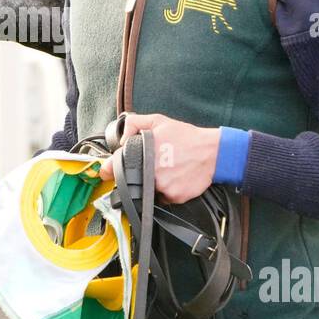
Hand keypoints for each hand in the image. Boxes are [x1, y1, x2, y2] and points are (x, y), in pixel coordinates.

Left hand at [99, 112, 220, 202]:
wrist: (213, 152)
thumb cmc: (186, 136)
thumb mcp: (159, 121)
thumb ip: (135, 124)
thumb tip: (121, 139)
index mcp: (144, 152)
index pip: (117, 164)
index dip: (109, 169)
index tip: (105, 173)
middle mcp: (151, 170)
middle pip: (133, 180)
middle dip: (138, 175)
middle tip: (154, 166)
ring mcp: (162, 185)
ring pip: (149, 190)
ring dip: (154, 183)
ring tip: (169, 170)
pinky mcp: (174, 196)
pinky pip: (164, 197)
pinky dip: (167, 190)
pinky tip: (177, 177)